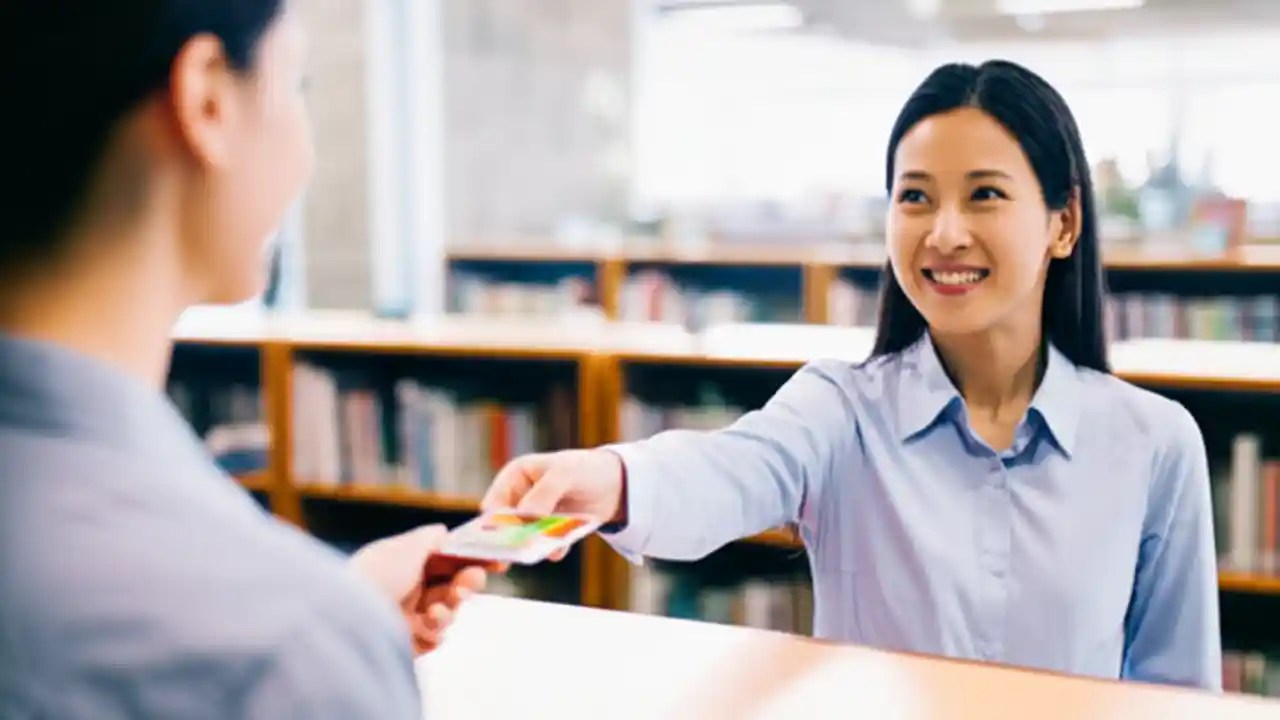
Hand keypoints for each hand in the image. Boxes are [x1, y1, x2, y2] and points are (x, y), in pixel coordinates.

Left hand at [350, 524, 502, 654]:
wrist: (346, 618)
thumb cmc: (375, 576)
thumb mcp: (406, 546)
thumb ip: (430, 538)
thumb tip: (444, 531)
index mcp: (406, 562)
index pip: (446, 558)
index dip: (472, 558)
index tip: (498, 560)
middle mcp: (407, 588)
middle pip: (452, 584)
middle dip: (466, 582)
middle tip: (472, 581)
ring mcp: (408, 616)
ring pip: (448, 611)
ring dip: (450, 608)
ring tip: (437, 610)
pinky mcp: (407, 642)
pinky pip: (436, 636)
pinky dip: (436, 629)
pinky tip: (425, 625)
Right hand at [481, 449, 625, 559]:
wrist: (617, 484)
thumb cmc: (586, 469)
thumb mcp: (565, 474)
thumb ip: (544, 493)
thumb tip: (524, 516)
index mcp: (515, 477)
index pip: (493, 505)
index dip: (492, 524)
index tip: (499, 540)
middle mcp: (520, 498)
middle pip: (505, 526)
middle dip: (510, 540)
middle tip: (516, 553)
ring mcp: (536, 517)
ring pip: (526, 539)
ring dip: (534, 546)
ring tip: (546, 548)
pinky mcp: (551, 532)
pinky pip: (545, 546)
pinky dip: (551, 549)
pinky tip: (559, 548)